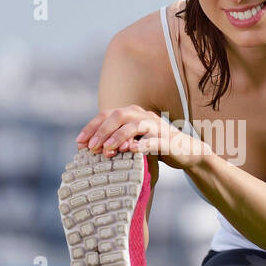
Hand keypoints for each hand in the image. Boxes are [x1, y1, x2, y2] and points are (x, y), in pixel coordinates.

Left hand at [75, 105, 206, 171]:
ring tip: (107, 150)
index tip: (79, 142)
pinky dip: (142, 144)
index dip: (92, 127)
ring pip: (135, 126)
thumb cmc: (154, 146)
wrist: (185, 151)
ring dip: (119, 137)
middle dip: (102, 131)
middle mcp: (143, 116)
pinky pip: (154, 141)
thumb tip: (89, 146)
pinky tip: (131, 150)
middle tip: (91, 147)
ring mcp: (157, 127)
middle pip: (119, 116)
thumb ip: (115, 139)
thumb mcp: (133, 140)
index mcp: (132, 114)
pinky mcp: (168, 140)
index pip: (107, 115)